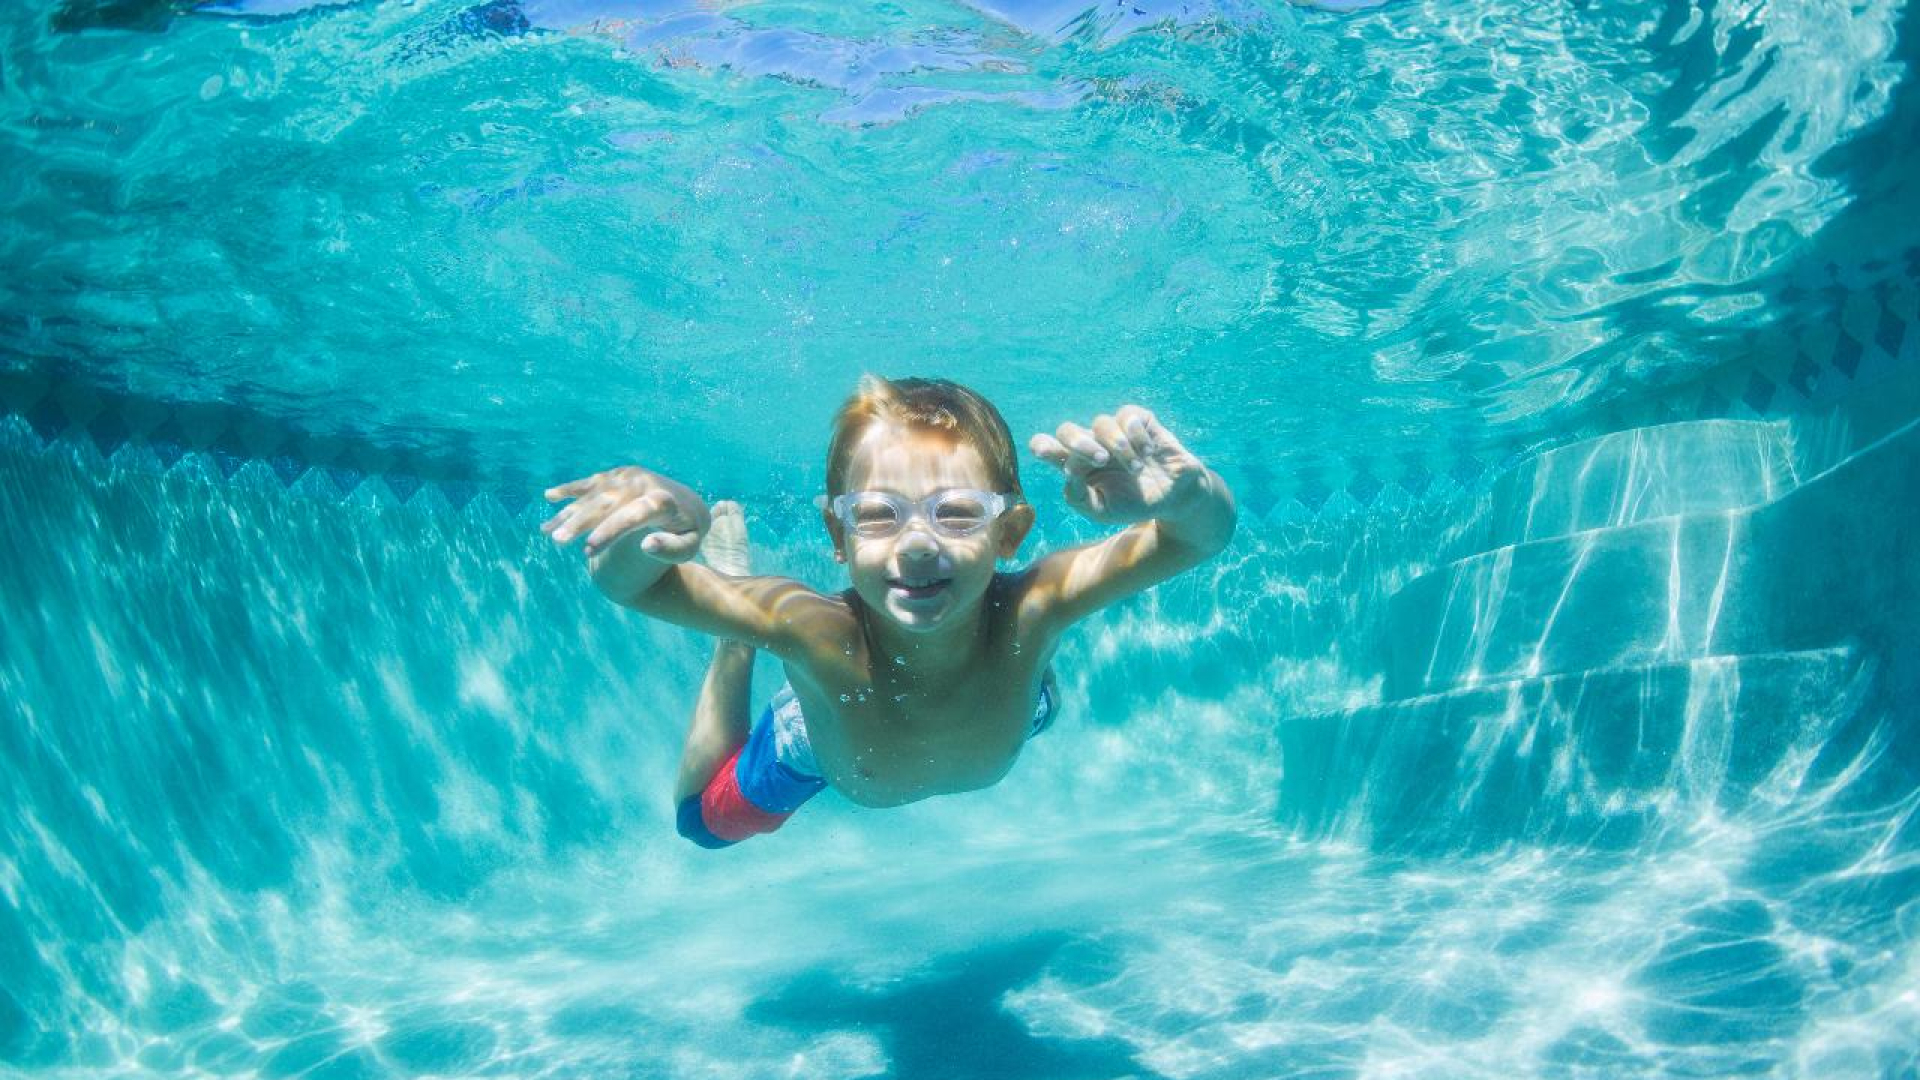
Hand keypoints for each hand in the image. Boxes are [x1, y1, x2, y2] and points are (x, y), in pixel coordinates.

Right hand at [542, 466, 709, 561]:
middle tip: (558, 541)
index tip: (589, 550)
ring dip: (568, 512)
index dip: (611, 531)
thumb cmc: (686, 531)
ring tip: (545, 531)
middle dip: (581, 522)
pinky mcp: (618, 475)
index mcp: (663, 501)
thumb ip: (673, 550)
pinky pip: (591, 482)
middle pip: (608, 503)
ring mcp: (629, 476)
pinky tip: (548, 496)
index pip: (635, 514)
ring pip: (593, 494)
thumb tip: (647, 545)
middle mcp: (644, 483)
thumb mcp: (690, 546)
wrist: (688, 502)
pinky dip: (570, 489)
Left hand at [1029, 406, 1207, 526]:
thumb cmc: (1133, 505)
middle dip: (1079, 443)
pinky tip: (1149, 452)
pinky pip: (1128, 416)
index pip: (1047, 446)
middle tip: (1101, 460)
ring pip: (1101, 422)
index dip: (1041, 445)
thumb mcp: (1102, 511)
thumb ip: (1078, 497)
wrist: (1174, 498)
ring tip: (1136, 469)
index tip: (1045, 454)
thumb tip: (1067, 470)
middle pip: (1066, 430)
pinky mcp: (1139, 421)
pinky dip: (1137, 435)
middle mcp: (1091, 445)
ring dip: (1118, 447)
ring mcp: (1114, 432)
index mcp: (1076, 466)